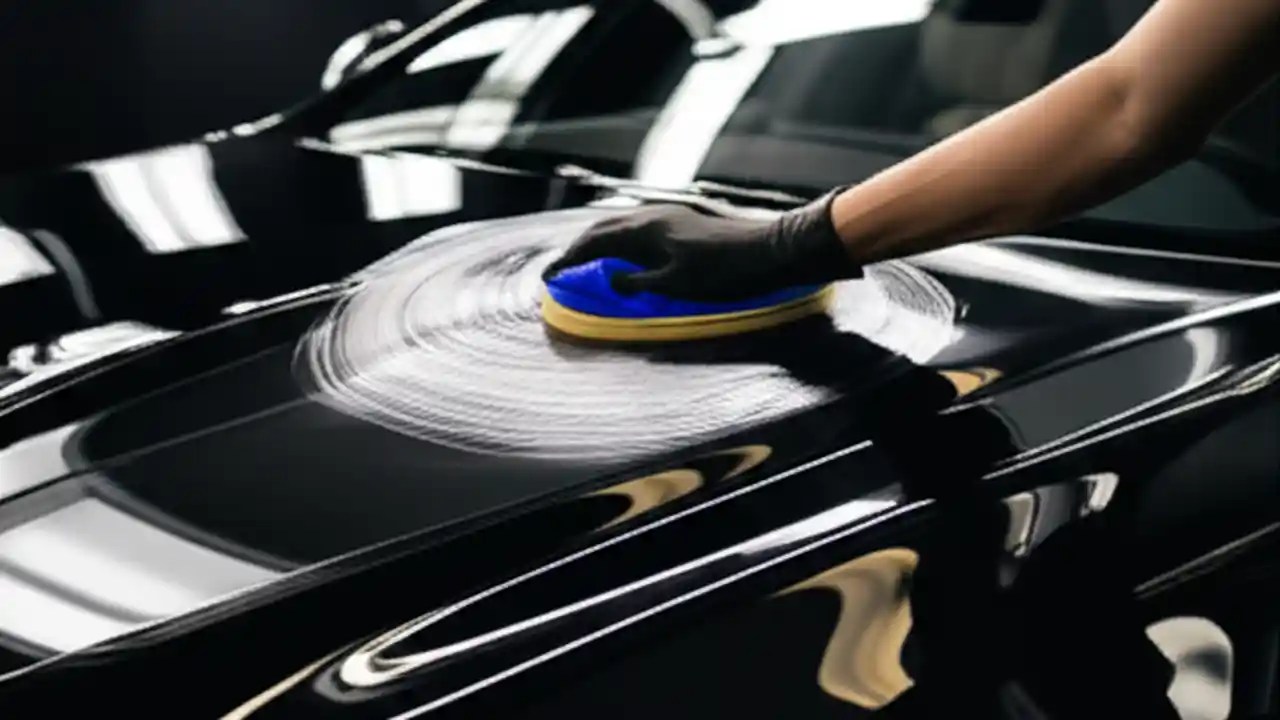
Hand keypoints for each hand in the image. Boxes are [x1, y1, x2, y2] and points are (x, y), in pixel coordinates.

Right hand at [542, 191, 857, 301]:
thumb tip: (611, 281)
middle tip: (562, 268)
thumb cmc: (723, 273)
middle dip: (579, 248)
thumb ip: (638, 284)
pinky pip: (638, 227)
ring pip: (622, 225)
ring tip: (588, 260)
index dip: (568, 260)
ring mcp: (669, 215)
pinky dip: (620, 240)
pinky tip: (627, 253)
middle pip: (604, 229)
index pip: (594, 243)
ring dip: (600, 242)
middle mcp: (652, 216)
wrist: (768, 251)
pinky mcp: (683, 221)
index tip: (548, 277)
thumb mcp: (675, 286)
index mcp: (644, 230)